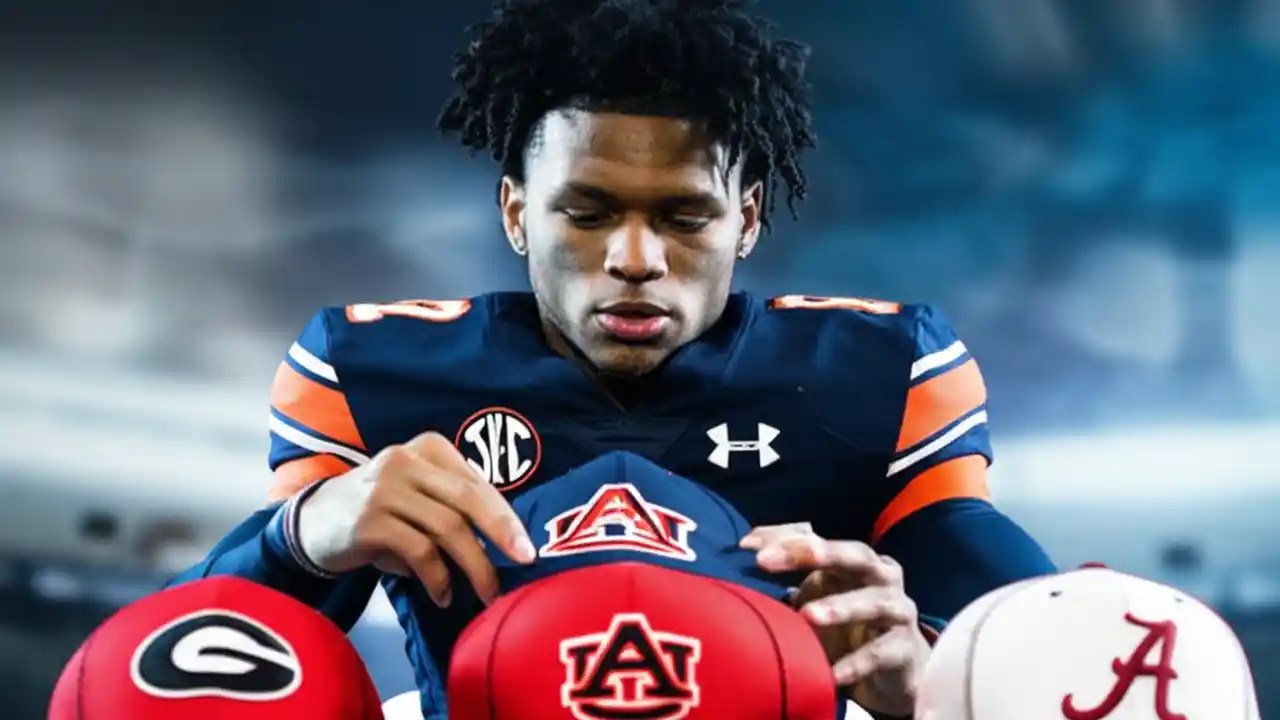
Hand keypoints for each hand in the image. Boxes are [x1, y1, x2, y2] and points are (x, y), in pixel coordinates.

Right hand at [296, 431, 534, 607]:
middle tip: (524, 562)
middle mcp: (406, 459)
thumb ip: (455, 506)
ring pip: (448, 528)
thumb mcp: (417, 495)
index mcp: (428, 449)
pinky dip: (438, 578)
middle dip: (502, 533)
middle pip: (468, 499)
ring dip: (473, 566)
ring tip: (484, 593)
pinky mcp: (368, 520)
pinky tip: (442, 594)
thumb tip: (505, 540)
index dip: (506, 516)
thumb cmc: (380, 511)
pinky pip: (419, 551)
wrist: (311, 523)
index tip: (527, 546)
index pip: (477, 483)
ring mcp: (385, 488)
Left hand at [743, 526, 929, 716]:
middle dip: (819, 554)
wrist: (896, 668)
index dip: (786, 541)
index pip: (821, 539)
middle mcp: (883, 577)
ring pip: (875, 603)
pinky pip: (880, 653)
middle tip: (773, 560)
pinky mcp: (904, 650)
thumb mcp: (820, 592)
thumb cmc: (850, 622)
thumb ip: (790, 571)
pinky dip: (856, 662)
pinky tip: (832, 673)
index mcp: (858, 559)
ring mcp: (898, 612)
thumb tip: (744, 547)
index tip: (748, 548)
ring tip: (808, 616)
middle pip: (856, 556)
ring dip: (842, 607)